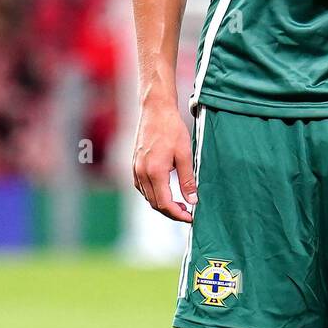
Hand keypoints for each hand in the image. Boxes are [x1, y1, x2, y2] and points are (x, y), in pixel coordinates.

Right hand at [132, 100, 196, 222]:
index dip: (178, 214)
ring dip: (162, 204)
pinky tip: (166, 191)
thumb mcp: (185, 154)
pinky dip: (154, 194)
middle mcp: (141, 173)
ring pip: (148, 197)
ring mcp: (136, 170)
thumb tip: (193, 200)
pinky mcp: (134, 165)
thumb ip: (187, 179)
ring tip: (180, 203)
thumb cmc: (172, 129)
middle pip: (155, 204)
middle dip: (171, 212)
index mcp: (155, 172)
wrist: (155, 110)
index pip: (164, 203)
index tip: (190, 217)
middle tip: (188, 212)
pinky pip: (142, 188)